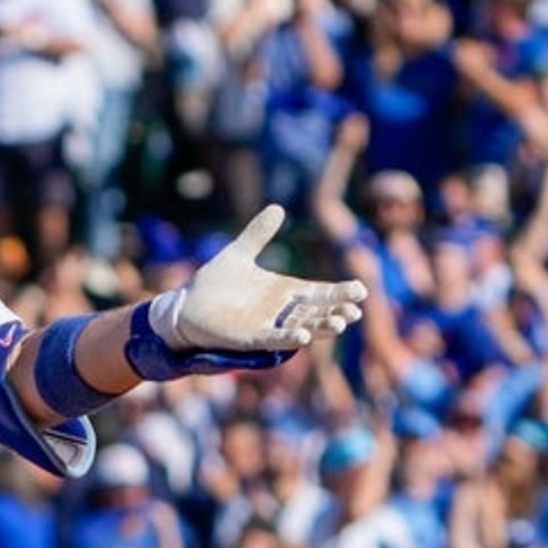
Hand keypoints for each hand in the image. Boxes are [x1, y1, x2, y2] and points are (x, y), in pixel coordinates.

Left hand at [134, 206, 367, 373]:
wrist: (186, 306)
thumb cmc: (214, 283)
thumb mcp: (239, 253)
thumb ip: (259, 233)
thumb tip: (278, 207)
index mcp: (283, 292)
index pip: (318, 293)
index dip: (339, 293)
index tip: (361, 289)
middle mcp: (280, 312)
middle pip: (316, 312)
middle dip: (337, 311)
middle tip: (356, 310)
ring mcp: (267, 326)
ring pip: (302, 328)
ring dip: (321, 327)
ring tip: (341, 323)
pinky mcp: (250, 339)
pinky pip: (274, 340)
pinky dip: (289, 338)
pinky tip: (304, 336)